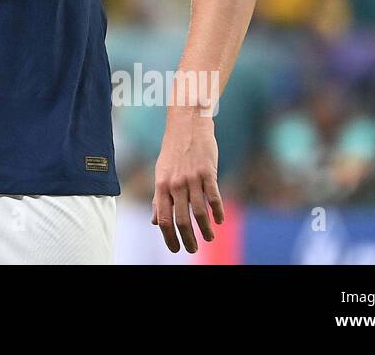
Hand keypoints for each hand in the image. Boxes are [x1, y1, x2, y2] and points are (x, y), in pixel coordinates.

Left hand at [151, 110, 223, 252]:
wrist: (187, 124)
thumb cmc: (174, 152)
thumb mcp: (162, 173)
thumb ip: (160, 198)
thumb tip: (156, 221)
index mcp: (161, 185)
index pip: (163, 219)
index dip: (168, 237)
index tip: (174, 249)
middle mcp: (175, 184)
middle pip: (181, 220)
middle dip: (188, 239)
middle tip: (192, 249)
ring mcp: (192, 178)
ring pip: (199, 212)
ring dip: (205, 230)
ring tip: (208, 238)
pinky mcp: (208, 172)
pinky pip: (213, 197)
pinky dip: (217, 212)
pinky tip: (219, 221)